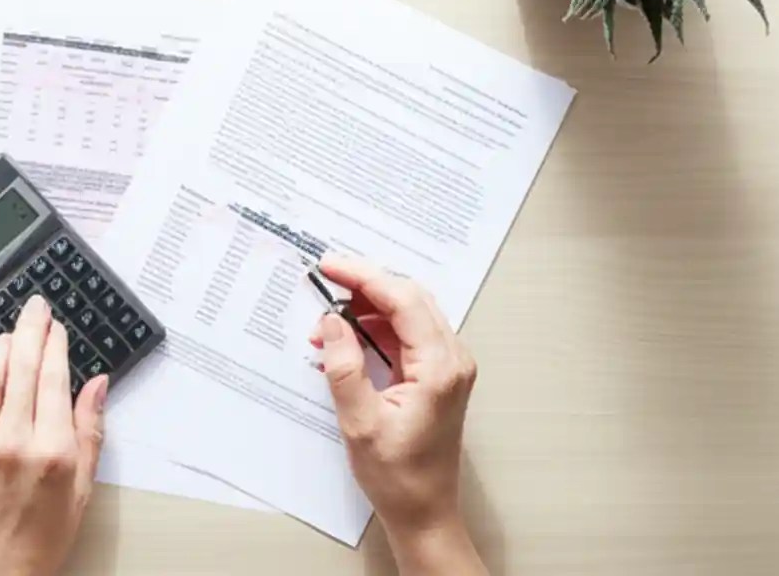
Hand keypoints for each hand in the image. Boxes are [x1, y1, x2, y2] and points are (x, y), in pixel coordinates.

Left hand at [0, 295, 107, 575]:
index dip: (56, 345)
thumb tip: (96, 384)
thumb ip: (91, 432)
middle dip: (31, 328)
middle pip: (22, 366)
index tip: (58, 327)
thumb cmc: (39, 540)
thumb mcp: (82, 490)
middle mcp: (16, 441)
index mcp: (54, 451)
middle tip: (36, 305)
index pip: (54, 379)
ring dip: (0, 339)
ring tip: (11, 322)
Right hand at [313, 254, 483, 573]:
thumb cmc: (399, 477)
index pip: (403, 301)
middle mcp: (452, 360)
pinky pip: (408, 334)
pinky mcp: (438, 375)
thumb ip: (344, 368)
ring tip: (327, 318)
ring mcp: (448, 366)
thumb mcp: (360, 423)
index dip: (364, 277)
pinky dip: (376, 327)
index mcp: (439, 368)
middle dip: (366, 284)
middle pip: (410, 298)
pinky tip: (347, 337)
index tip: (329, 267)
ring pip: (409, 313)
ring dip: (369, 307)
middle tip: (325, 279)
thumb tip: (331, 323)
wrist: (425, 512)